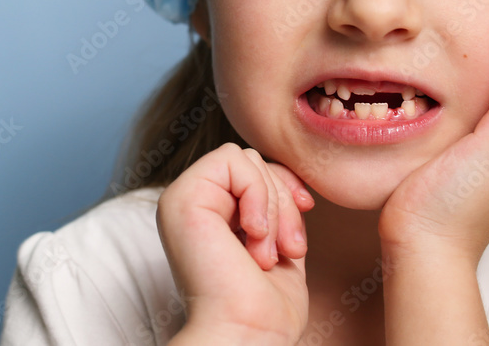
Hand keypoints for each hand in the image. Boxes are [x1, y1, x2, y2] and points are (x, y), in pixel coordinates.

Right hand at [157, 143, 313, 344]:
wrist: (246, 335)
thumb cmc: (264, 308)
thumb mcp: (277, 244)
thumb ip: (275, 210)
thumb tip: (291, 180)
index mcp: (208, 214)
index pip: (251, 170)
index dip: (283, 184)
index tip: (306, 211)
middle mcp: (190, 204)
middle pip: (251, 162)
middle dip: (281, 200)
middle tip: (287, 249)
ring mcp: (182, 198)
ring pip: (244, 159)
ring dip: (271, 205)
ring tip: (268, 252)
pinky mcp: (183, 198)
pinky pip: (232, 160)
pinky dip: (257, 194)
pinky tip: (253, 236)